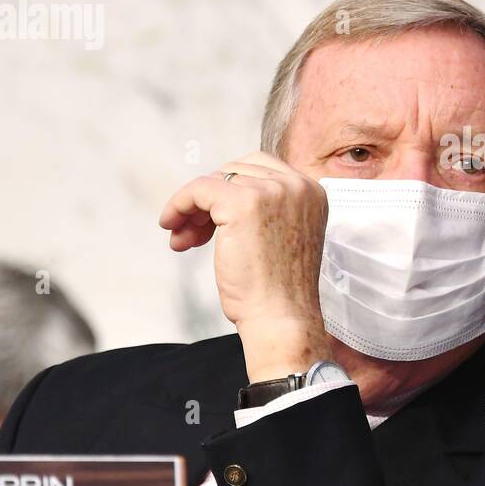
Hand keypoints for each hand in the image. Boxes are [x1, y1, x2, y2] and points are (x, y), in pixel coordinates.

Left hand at [159, 152, 331, 380]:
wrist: (282, 318)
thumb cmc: (280, 290)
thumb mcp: (284, 235)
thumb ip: (266, 209)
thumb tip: (218, 196)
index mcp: (311, 192)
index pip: (260, 168)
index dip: (229, 189)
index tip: (213, 216)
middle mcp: (296, 185)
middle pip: (236, 171)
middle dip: (209, 200)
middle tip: (192, 231)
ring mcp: (271, 192)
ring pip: (215, 181)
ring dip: (193, 209)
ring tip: (184, 238)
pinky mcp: (243, 204)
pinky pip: (199, 190)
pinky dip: (180, 205)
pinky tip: (173, 227)